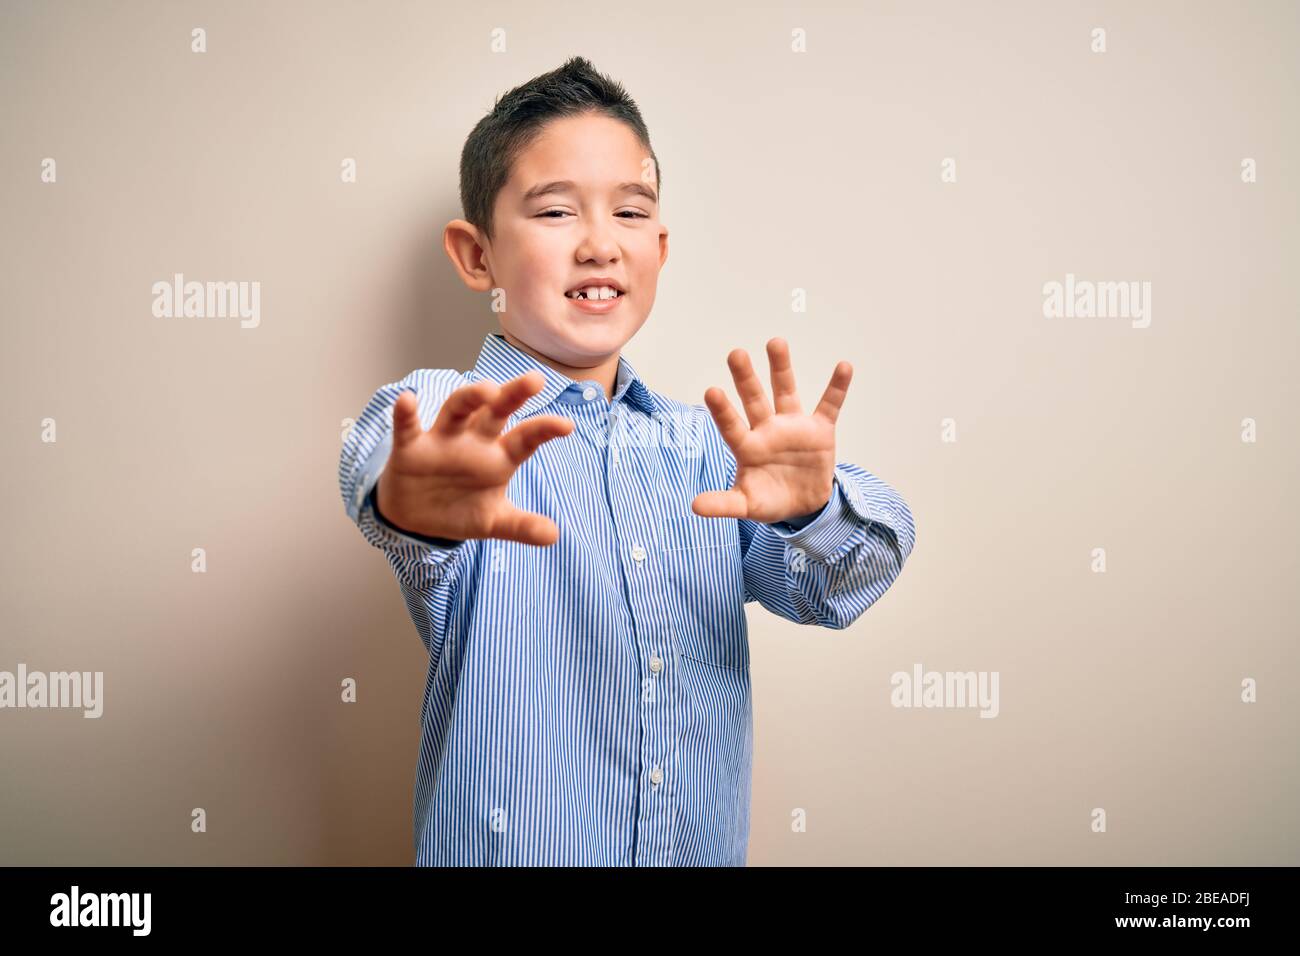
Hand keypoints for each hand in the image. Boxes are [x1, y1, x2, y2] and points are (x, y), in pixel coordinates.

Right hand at [375, 373, 574, 545]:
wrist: (416, 519)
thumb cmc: (460, 508)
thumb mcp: (493, 522)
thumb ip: (521, 526)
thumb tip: (553, 536)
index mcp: (499, 456)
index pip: (526, 438)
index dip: (544, 430)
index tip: (567, 426)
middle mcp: (474, 441)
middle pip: (496, 411)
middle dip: (513, 395)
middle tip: (535, 381)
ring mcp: (442, 441)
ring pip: (457, 409)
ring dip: (470, 397)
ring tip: (487, 390)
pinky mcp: (410, 449)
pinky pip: (407, 428)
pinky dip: (405, 414)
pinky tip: (407, 400)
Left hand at [692, 338, 851, 523]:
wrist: (804, 506)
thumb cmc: (770, 500)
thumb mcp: (747, 505)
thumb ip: (723, 504)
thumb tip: (694, 507)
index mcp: (747, 447)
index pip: (731, 426)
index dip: (722, 411)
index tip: (711, 391)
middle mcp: (767, 430)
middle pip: (754, 399)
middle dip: (745, 378)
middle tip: (735, 354)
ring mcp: (793, 427)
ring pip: (785, 392)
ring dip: (781, 368)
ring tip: (775, 342)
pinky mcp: (820, 430)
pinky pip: (829, 405)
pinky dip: (837, 388)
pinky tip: (843, 367)